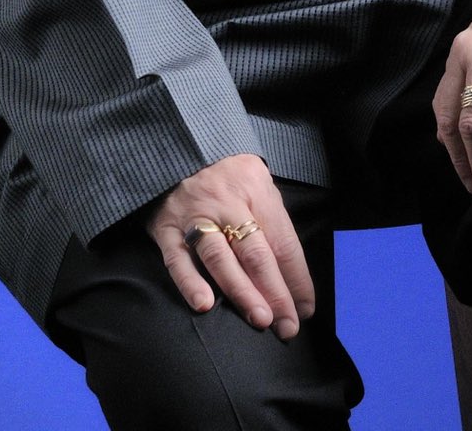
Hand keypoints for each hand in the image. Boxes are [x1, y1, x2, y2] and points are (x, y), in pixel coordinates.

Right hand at [147, 153, 314, 338]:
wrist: (177, 147)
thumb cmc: (226, 175)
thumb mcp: (255, 184)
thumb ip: (270, 222)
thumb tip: (292, 277)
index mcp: (256, 188)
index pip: (282, 239)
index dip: (296, 277)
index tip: (305, 308)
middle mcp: (227, 201)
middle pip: (256, 251)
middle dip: (275, 291)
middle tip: (287, 325)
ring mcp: (194, 215)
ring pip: (220, 257)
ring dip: (242, 291)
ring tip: (259, 318)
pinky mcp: (166, 228)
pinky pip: (178, 259)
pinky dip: (190, 282)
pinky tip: (204, 304)